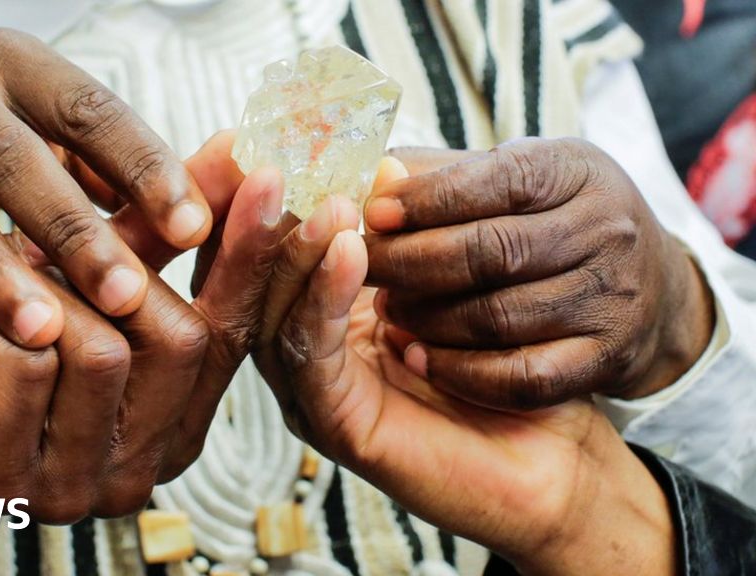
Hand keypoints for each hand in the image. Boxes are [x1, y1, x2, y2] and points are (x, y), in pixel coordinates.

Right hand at [0, 32, 213, 388]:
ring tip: (42, 335)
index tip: (196, 229)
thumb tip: (226, 191)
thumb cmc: (5, 133)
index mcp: (20, 65)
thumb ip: (134, 171)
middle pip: (11, 156)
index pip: (89, 110)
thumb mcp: (64, 135)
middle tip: (127, 295)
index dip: (143, 169)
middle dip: (71, 229)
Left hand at [0, 133, 285, 518]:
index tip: (268, 177)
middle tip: (55, 244)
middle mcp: (136, 471)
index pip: (232, 334)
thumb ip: (163, 232)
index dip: (247, 253)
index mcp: (172, 426)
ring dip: (47, 296)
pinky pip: (29, 363)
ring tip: (3, 293)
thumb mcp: (89, 273)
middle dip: (119, 273)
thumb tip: (238, 158)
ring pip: (104, 350)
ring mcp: (70, 488)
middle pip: (182, 343)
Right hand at [252, 194, 675, 574]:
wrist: (552, 451)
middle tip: (269, 164)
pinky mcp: (335, 426)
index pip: (265, 251)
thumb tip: (382, 163)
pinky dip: (324, 300)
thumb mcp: (454, 277)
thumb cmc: (504, 358)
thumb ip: (414, 231)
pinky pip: (314, 357)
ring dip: (294, 254)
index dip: (255, 201)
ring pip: (276, 316)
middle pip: (253, 283)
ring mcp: (313, 391)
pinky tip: (349, 251)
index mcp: (322, 312)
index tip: (263, 143)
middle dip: (257, 221)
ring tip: (326, 202)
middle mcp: (305, 351)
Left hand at [363, 138, 713, 408]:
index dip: (428, 199)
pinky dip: (461, 373)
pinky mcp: (605, 360)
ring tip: (387, 311)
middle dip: (411, 263)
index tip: (373, 214)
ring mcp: (610, 300)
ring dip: (427, 319)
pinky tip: (419, 358)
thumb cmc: (555, 219)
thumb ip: (443, 173)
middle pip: (492, 252)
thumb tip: (375, 175)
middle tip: (360, 269)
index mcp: (575, 170)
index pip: (497, 179)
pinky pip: (523, 379)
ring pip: (498, 318)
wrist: (652, 286)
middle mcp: (604, 230)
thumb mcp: (517, 175)